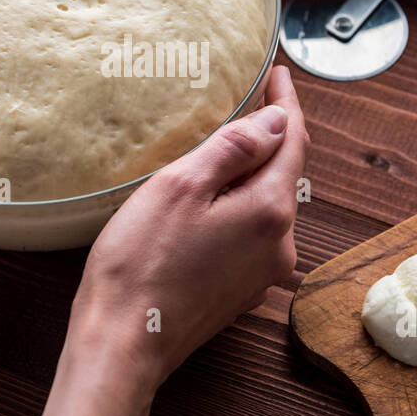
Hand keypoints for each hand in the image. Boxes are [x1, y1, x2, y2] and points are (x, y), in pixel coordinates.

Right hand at [12, 66, 308, 415]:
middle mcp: (280, 245)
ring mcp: (262, 274)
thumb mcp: (180, 186)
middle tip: (252, 100)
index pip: (292, 140)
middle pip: (284, 174)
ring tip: (228, 147)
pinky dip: (239, 208)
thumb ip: (234, 149)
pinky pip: (251, 235)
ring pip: (267, 207)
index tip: (277, 72)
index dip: (286, 103)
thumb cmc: (141, 262)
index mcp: (270, 210)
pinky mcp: (240, 293)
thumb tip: (277, 121)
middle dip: (271, 137)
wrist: (124, 343)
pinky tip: (213, 202)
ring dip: (253, 175)